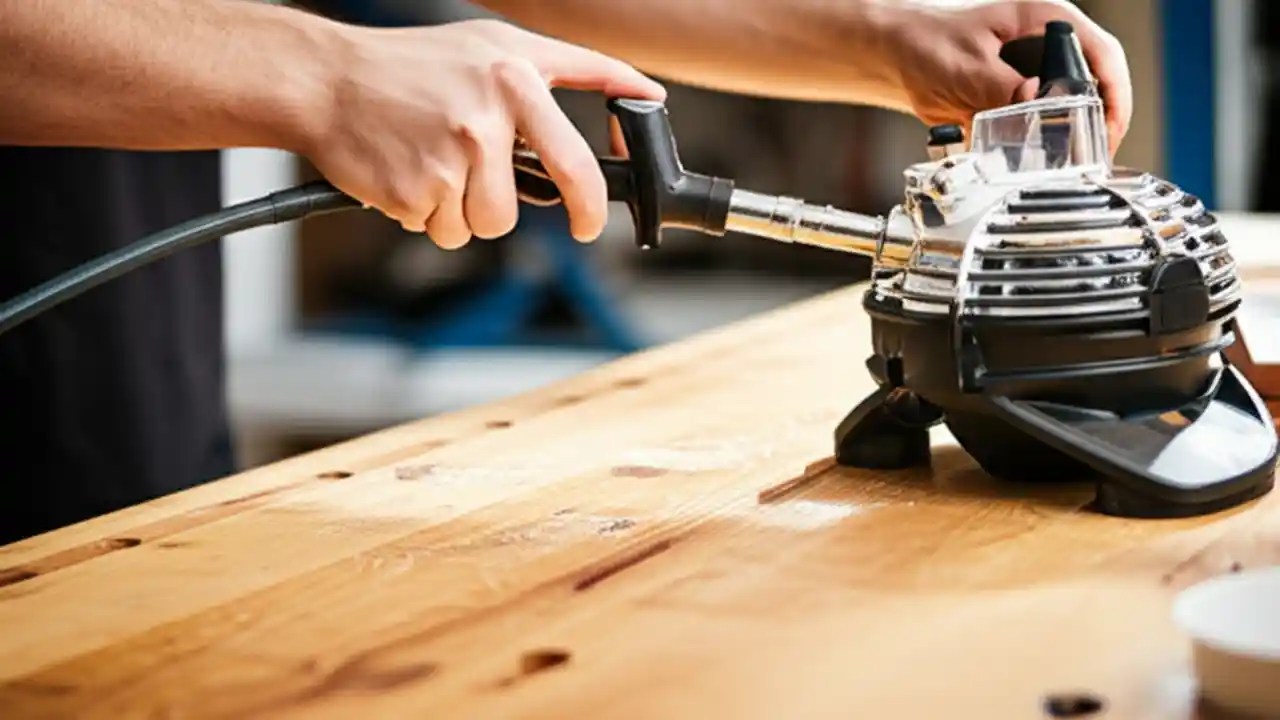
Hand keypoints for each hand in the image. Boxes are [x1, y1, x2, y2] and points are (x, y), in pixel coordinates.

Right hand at [303, 19, 664, 247]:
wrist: (326, 80)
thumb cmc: (415, 63)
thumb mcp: (499, 44)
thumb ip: (573, 67)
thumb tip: (646, 91)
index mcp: (512, 80)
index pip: (575, 156)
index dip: (595, 196)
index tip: (598, 214)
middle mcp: (484, 122)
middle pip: (529, 205)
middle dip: (571, 218)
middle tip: (579, 227)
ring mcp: (447, 162)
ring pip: (486, 224)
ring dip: (469, 211)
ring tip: (444, 167)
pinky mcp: (414, 193)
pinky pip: (442, 229)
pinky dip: (429, 213)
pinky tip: (413, 173)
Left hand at [883, 0, 1131, 154]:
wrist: (895, 54)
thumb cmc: (926, 42)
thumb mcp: (966, 67)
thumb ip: (1002, 87)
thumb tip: (1037, 103)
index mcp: (1046, 19)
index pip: (1103, 54)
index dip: (1116, 94)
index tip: (1111, 130)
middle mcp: (1047, 41)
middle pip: (1094, 84)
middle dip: (1096, 123)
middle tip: (1091, 159)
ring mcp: (1034, 68)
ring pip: (1069, 106)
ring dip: (1067, 136)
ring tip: (1066, 165)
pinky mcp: (1018, 92)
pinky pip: (1040, 119)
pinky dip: (1038, 141)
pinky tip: (1031, 158)